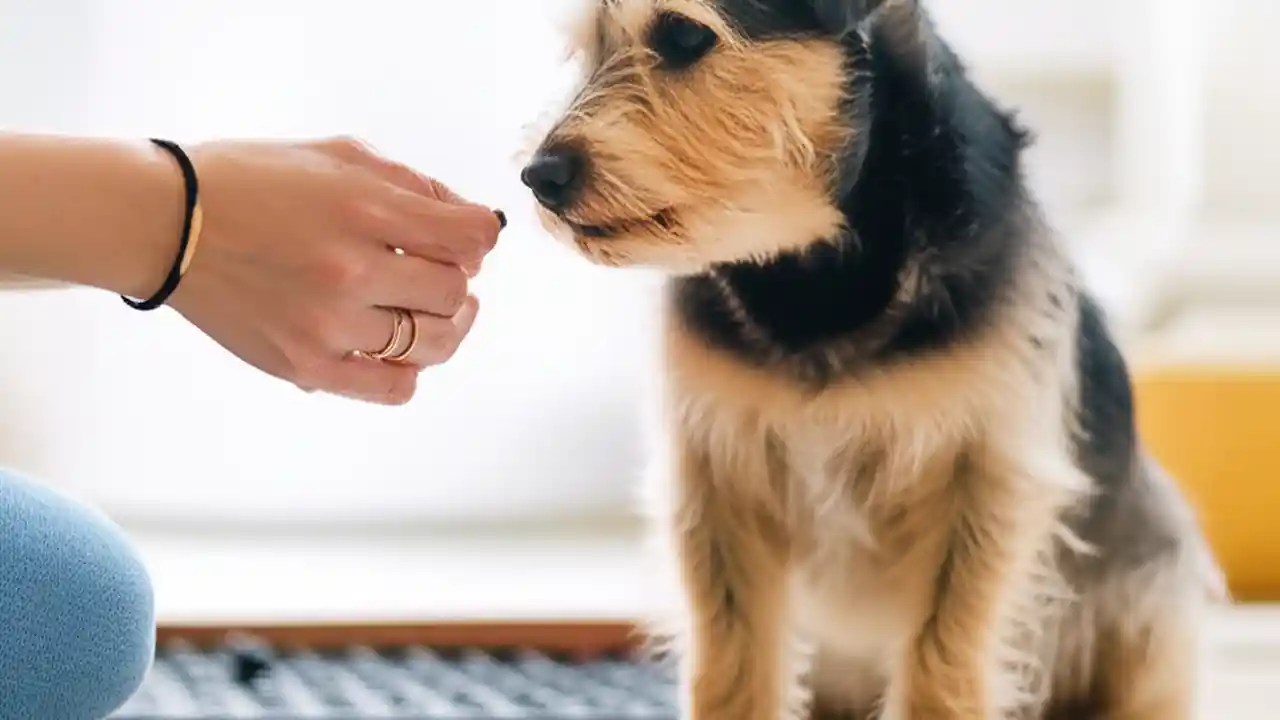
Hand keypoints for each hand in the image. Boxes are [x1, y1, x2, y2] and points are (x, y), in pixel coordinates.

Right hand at [168, 136, 502, 404]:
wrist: (166, 224)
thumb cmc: (250, 182)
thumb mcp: (335, 156)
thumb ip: (409, 183)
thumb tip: (466, 217)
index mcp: (364, 210)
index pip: (471, 237)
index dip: (480, 235)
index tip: (468, 236)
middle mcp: (351, 270)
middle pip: (455, 291)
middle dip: (457, 277)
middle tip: (439, 271)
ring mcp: (330, 324)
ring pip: (434, 342)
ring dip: (447, 324)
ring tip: (436, 310)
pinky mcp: (307, 365)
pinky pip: (393, 387)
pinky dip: (411, 371)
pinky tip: (401, 348)